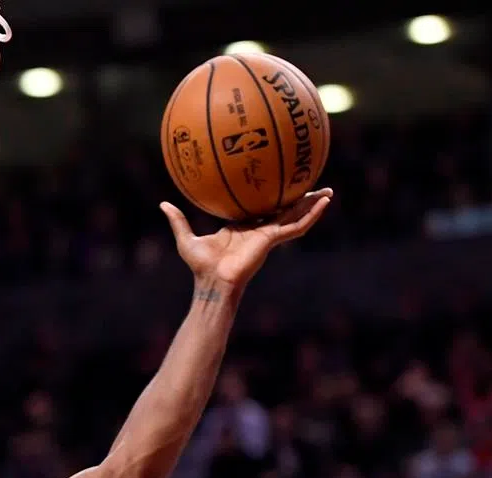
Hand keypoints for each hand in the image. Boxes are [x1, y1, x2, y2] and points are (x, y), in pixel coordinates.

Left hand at [161, 188, 332, 286]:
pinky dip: (311, 216)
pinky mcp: (273, 240)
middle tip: (311, 183)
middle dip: (297, 199)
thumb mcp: (186, 238)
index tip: (276, 183)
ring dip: (311, 205)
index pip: (259, 209)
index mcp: (242, 229)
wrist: (213, 282)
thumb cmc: (200, 265)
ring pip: (294, 216)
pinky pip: (296, 226)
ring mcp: (268, 235)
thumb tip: (163, 204)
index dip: (268, 198)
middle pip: (282, 210)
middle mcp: (258, 231)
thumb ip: (178, 221)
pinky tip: (324, 204)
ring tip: (328, 192)